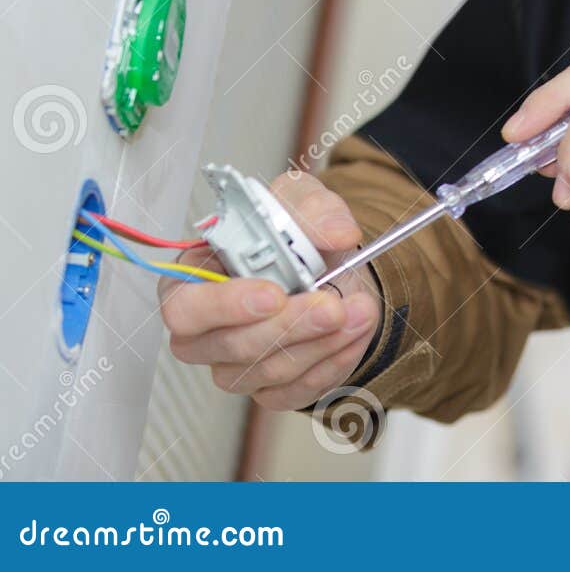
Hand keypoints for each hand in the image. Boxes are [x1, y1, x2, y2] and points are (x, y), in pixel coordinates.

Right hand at [159, 171, 382, 410]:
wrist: (337, 273)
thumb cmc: (301, 240)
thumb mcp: (306, 205)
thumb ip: (317, 210)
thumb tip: (336, 230)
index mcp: (194, 279)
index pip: (183, 307)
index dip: (225, 305)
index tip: (274, 294)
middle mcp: (205, 332)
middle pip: (227, 348)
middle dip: (286, 327)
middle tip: (331, 306)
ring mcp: (234, 366)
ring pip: (267, 372)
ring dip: (320, 342)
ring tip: (358, 310)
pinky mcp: (269, 390)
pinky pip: (295, 392)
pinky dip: (331, 363)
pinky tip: (353, 333)